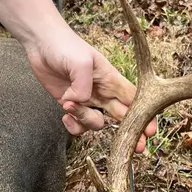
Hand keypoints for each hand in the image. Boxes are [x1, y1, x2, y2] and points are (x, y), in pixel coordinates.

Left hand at [25, 26, 155, 151]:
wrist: (41, 42)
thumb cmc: (64, 46)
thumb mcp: (80, 62)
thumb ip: (84, 86)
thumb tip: (82, 103)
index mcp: (111, 79)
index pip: (134, 99)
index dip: (144, 115)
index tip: (150, 131)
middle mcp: (103, 92)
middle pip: (122, 117)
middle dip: (130, 133)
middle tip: (136, 148)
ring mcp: (87, 100)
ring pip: (97, 123)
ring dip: (85, 120)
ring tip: (69, 106)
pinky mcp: (72, 105)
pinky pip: (79, 125)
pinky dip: (72, 125)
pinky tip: (65, 113)